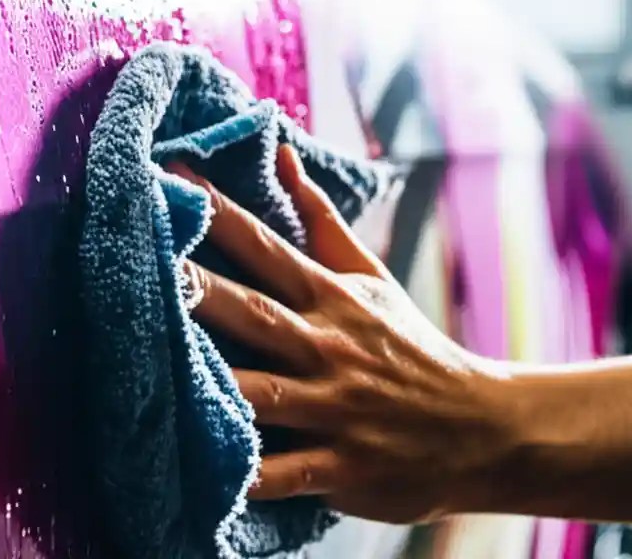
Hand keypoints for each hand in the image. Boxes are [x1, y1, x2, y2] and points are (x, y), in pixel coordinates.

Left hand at [171, 146, 517, 523]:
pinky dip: (250, 476)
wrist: (486, 431)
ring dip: (213, 381)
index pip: (266, 248)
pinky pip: (287, 473)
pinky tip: (205, 479)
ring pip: (264, 393)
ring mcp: (335, 409)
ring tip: (152, 369)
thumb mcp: (371, 279)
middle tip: (144, 263)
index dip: (218, 215)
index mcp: (332, 299)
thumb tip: (282, 151)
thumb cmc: (412, 348)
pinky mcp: (342, 467)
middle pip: (254, 313)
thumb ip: (320, 220)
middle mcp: (328, 348)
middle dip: (200, 290)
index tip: (171, 183)